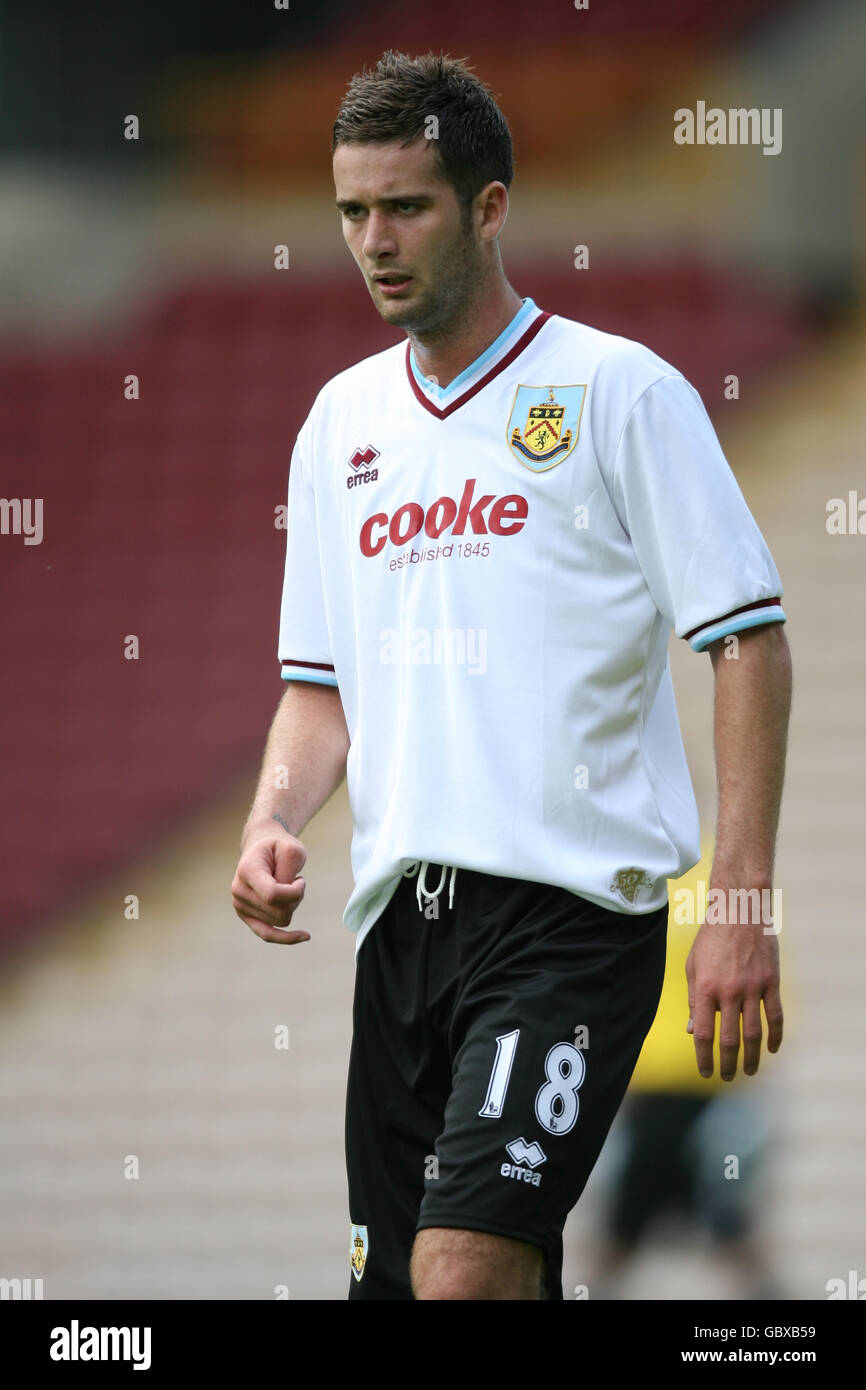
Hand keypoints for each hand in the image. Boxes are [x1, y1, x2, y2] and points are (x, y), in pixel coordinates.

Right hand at [231, 833, 309, 943]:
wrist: (261, 849)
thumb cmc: (279, 848)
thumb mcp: (292, 850)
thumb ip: (289, 872)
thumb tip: (286, 900)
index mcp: (247, 870)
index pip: (272, 895)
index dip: (294, 892)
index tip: (300, 880)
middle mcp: (239, 891)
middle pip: (279, 911)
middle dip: (296, 898)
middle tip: (295, 880)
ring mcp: (240, 905)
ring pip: (280, 921)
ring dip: (292, 906)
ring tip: (286, 886)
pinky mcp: (247, 916)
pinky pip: (267, 934)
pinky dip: (285, 938)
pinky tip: (305, 936)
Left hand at [685, 912, 782, 1079]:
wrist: (739, 910)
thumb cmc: (711, 939)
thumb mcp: (693, 967)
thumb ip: (695, 1000)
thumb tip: (693, 1031)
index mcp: (705, 988)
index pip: (704, 1034)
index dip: (704, 1057)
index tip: (706, 1072)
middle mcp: (729, 991)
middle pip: (730, 1039)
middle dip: (728, 1063)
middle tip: (727, 1077)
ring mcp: (753, 987)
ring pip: (755, 1032)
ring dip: (753, 1057)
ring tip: (750, 1070)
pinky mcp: (771, 982)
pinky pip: (776, 1015)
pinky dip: (776, 1036)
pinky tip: (773, 1049)